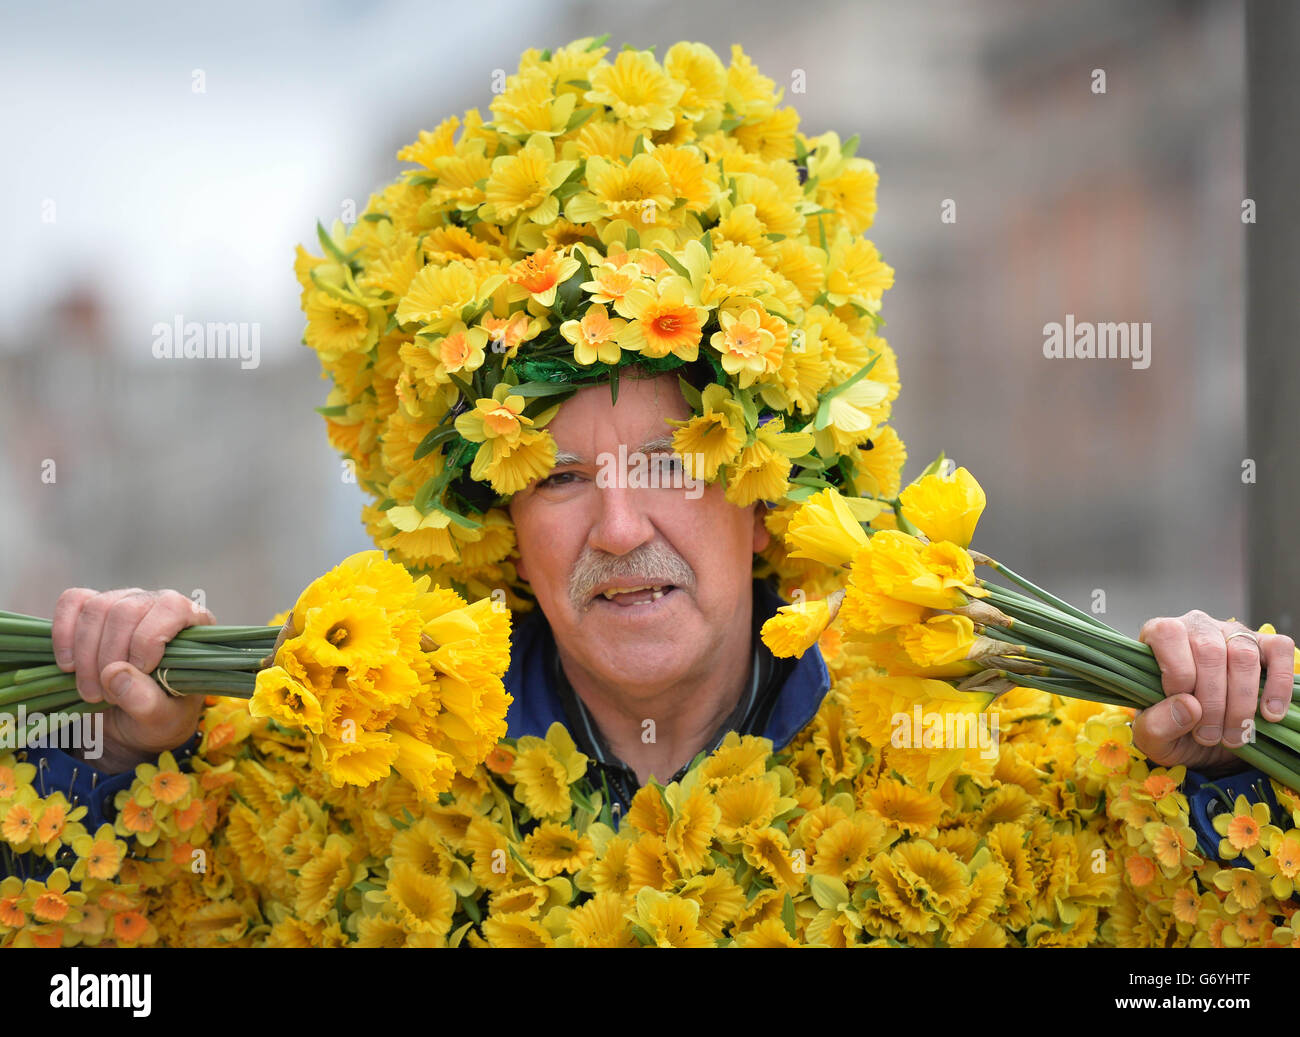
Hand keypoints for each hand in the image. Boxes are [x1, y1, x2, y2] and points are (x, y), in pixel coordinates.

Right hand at [52, 588, 215, 773]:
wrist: (133, 722)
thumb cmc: (160, 717)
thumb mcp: (163, 720)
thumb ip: (147, 702)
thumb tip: (114, 673)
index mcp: (193, 624)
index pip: (171, 607)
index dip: (148, 640)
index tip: (139, 673)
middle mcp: (159, 605)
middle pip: (126, 610)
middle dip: (109, 657)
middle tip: (106, 696)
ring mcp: (125, 602)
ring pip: (96, 608)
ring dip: (86, 655)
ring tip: (91, 691)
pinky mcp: (92, 609)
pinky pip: (72, 601)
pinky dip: (63, 634)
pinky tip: (68, 665)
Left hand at [1133, 609, 1294, 772]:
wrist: (1206, 742)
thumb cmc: (1172, 731)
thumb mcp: (1150, 739)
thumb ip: (1155, 726)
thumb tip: (1189, 706)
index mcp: (1159, 636)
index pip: (1168, 634)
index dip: (1178, 673)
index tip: (1185, 709)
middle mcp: (1196, 626)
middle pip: (1209, 650)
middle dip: (1211, 702)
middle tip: (1208, 736)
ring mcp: (1232, 633)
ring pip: (1244, 654)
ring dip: (1241, 702)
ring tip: (1233, 736)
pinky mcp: (1265, 645)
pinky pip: (1279, 650)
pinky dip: (1278, 685)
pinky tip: (1270, 714)